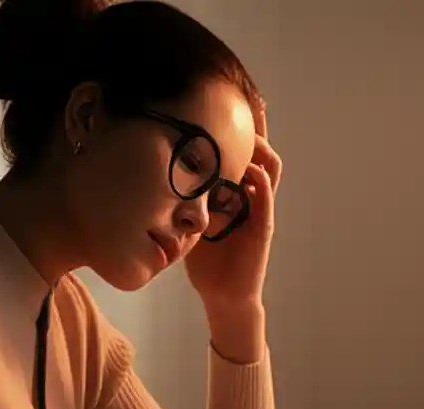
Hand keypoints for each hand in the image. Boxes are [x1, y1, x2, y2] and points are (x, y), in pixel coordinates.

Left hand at [185, 103, 281, 310]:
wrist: (223, 294)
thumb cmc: (207, 259)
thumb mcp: (192, 219)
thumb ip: (183, 196)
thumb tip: (152, 172)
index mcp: (236, 191)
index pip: (240, 150)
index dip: (237, 125)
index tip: (225, 98)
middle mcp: (252, 195)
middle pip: (261, 150)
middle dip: (255, 126)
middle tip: (245, 101)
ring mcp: (261, 210)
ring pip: (270, 169)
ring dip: (261, 150)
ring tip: (248, 134)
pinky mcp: (264, 228)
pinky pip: (266, 200)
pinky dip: (260, 184)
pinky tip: (251, 172)